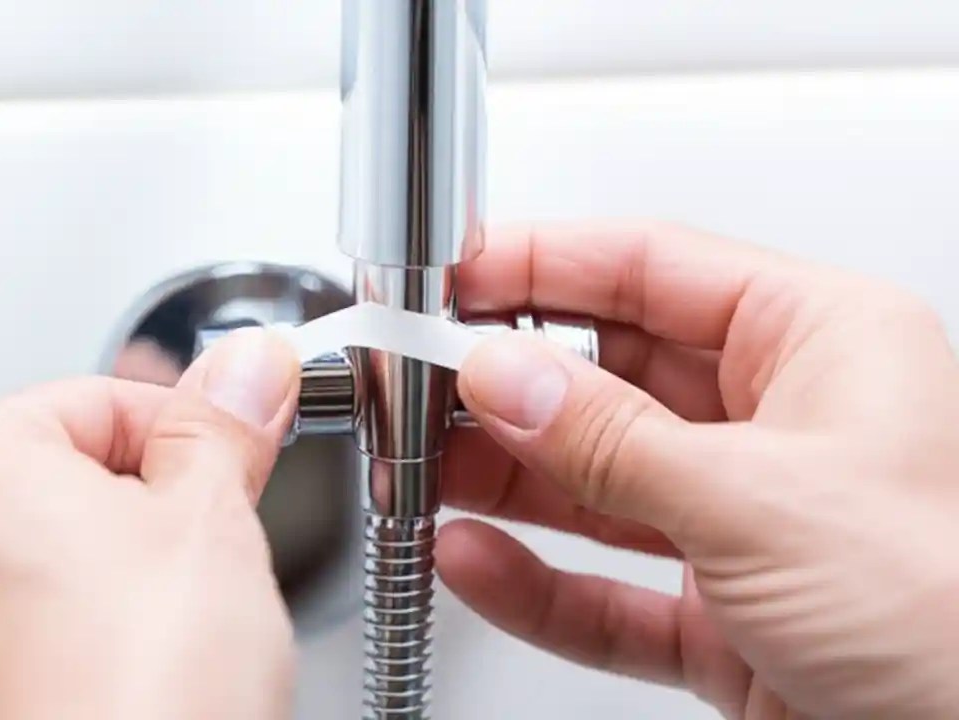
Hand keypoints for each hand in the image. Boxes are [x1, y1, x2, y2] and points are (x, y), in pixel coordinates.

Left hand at [0, 330, 299, 719]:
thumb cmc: (126, 699)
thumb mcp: (208, 522)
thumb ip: (225, 426)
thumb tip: (247, 367)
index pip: (107, 398)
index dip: (193, 436)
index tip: (239, 462)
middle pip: (85, 474)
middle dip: (164, 510)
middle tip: (209, 560)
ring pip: (74, 550)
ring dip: (144, 574)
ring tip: (180, 627)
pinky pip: (52, 620)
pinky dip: (109, 630)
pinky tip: (149, 671)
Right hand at [439, 222, 958, 718]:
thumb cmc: (958, 619)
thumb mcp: (763, 505)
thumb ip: (614, 441)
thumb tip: (505, 378)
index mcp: (821, 347)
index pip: (650, 271)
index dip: (541, 266)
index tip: (454, 277)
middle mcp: (781, 426)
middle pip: (608, 377)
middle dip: (508, 387)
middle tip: (424, 386)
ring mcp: (745, 523)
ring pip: (596, 482)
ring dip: (506, 482)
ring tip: (427, 470)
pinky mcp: (722, 616)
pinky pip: (604, 588)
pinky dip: (535, 580)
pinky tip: (478, 561)